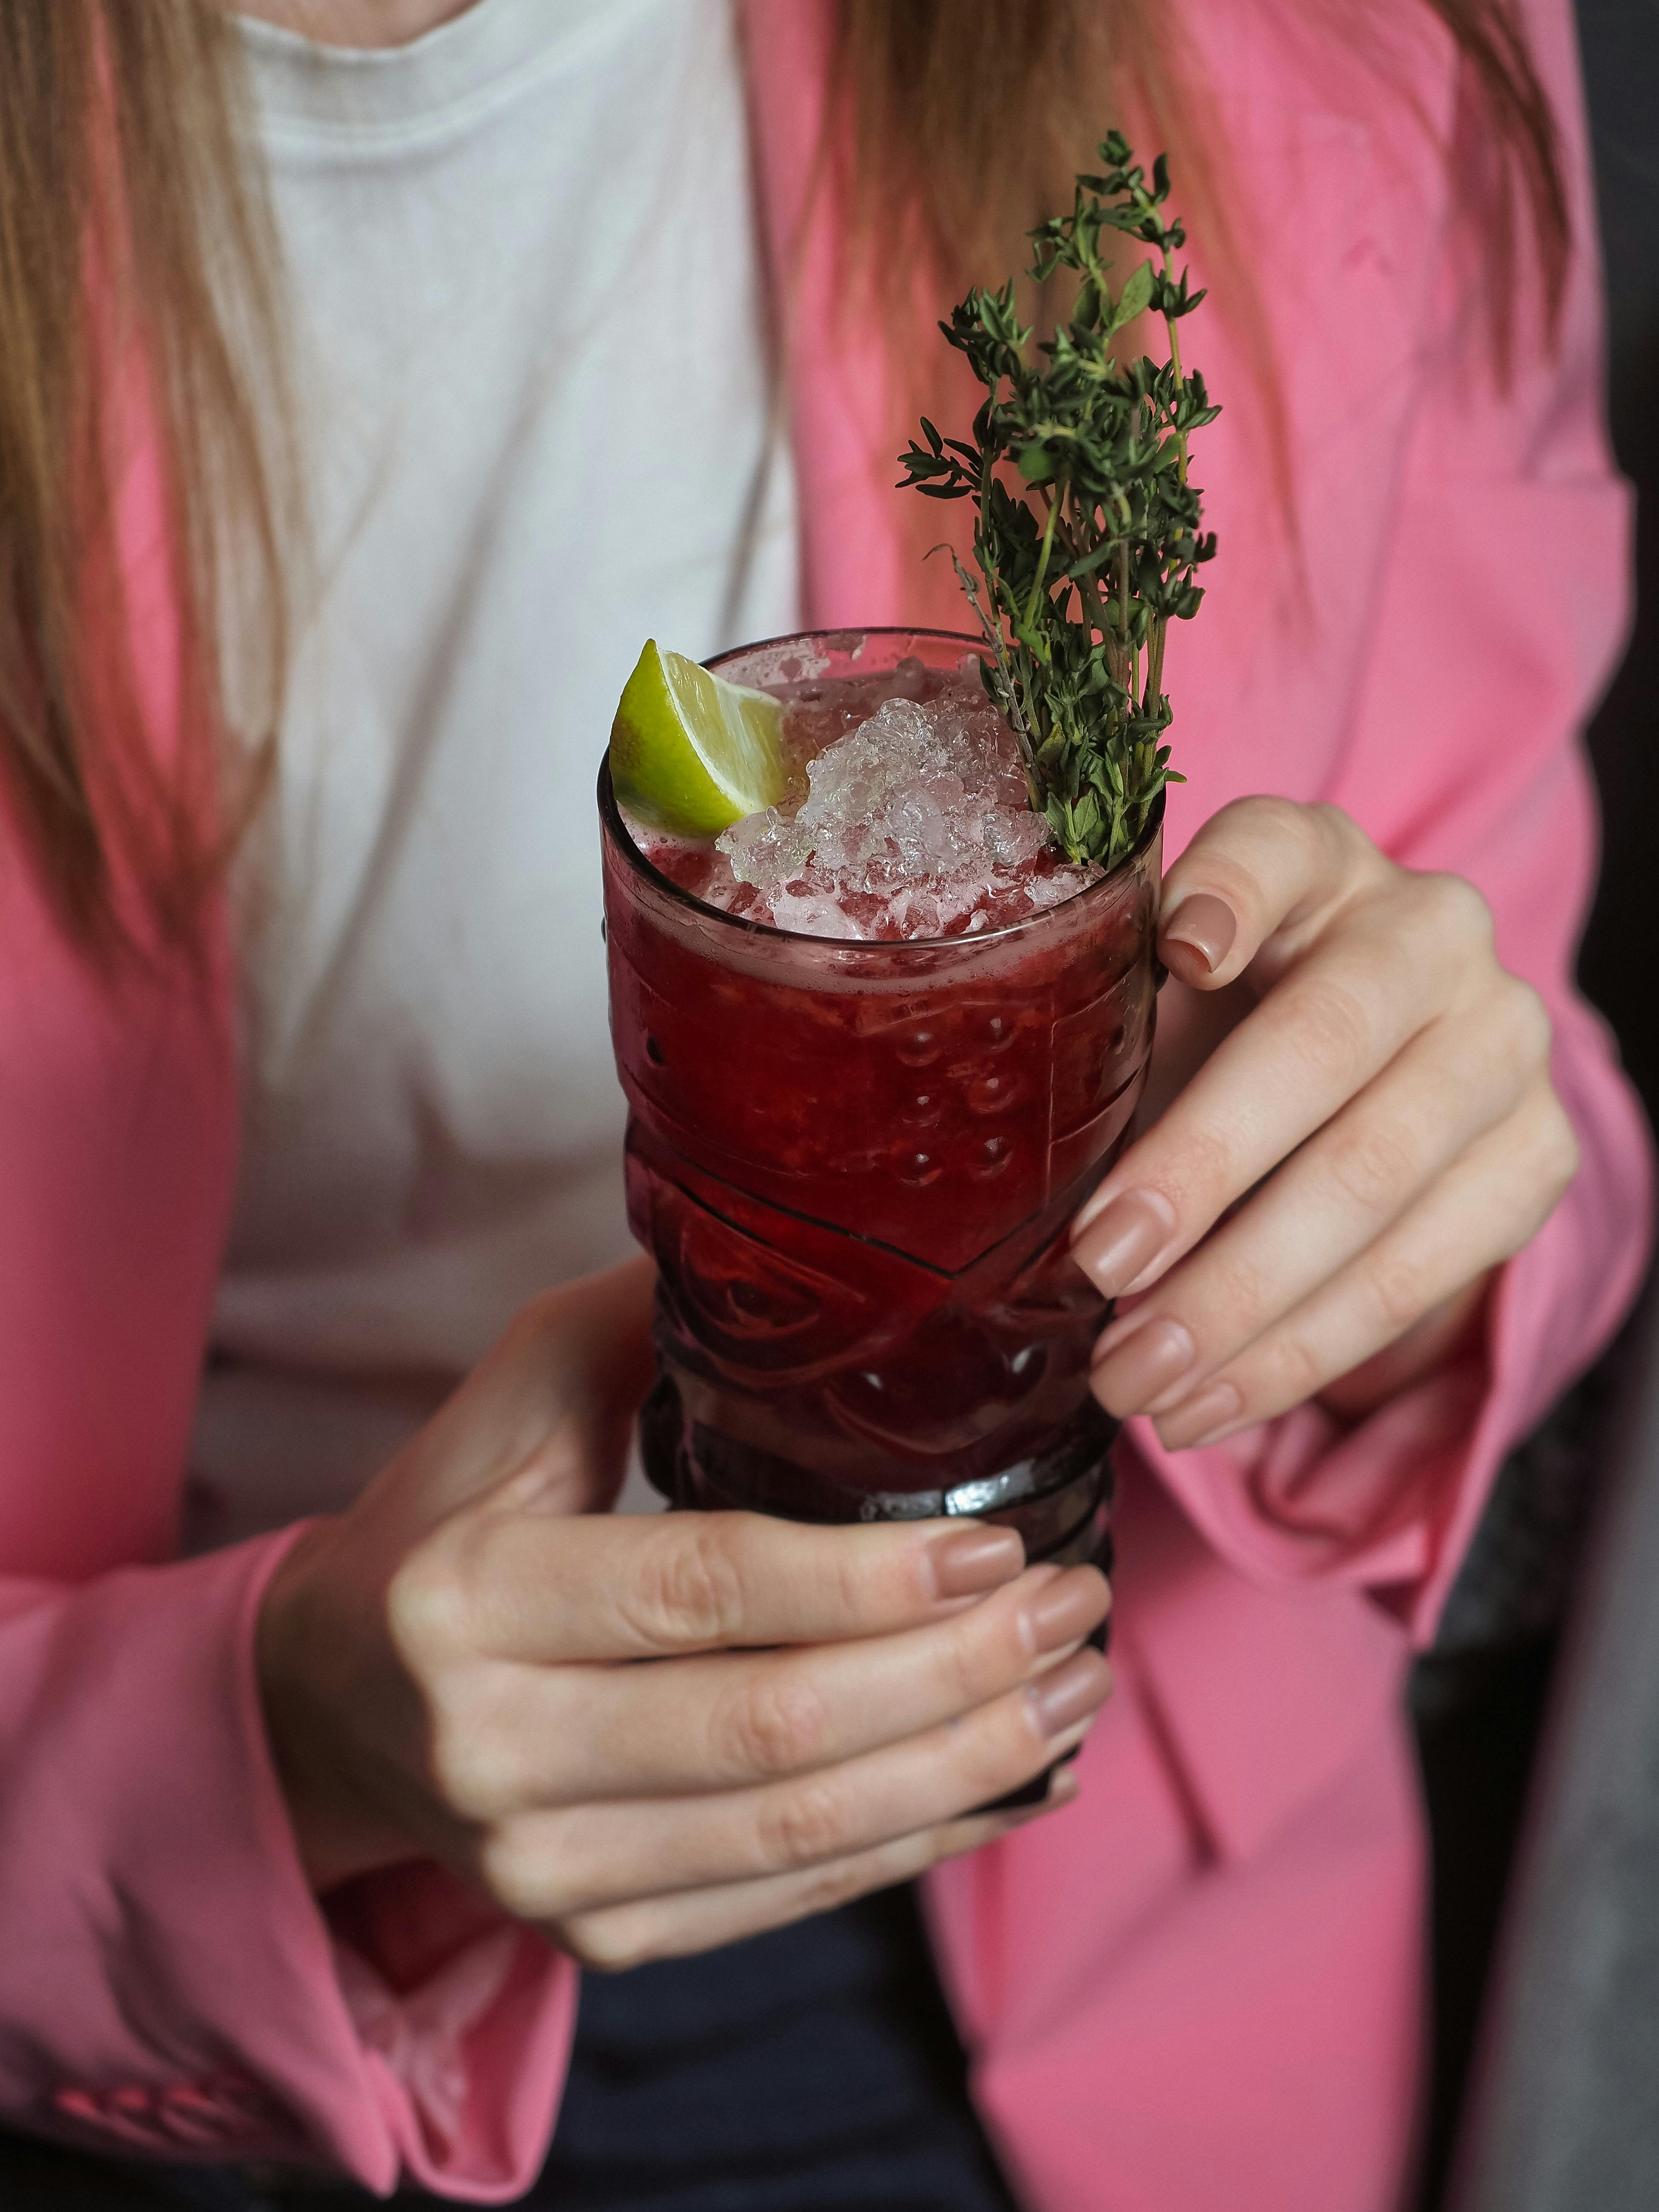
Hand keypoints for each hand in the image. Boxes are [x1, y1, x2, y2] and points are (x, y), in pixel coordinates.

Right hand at [256, 1258, 1110, 1969]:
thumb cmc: (452, 1515)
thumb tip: (832, 1254)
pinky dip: (917, 1843)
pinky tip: (1010, 1782)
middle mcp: (494, 1750)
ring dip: (966, 1767)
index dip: (866, 1581)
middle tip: (1075, 1610)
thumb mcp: (520, 1390)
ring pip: (799, 1830)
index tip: (1000, 1546)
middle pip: (772, 1729)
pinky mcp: (596, 1935)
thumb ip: (656, 1322)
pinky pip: (788, 1898)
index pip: (701, 1589)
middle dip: (955, 1674)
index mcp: (469, 1598)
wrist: (339, 1703)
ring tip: (1075, 1692)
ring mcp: (543, 1866)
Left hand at [1072, 798, 1578, 1447]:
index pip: (1277, 850)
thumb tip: (987, 1157)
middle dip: (1203, 1173)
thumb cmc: (1223, 1032)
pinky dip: (1297, 1355)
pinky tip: (1207, 1404)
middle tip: (1101, 1267)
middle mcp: (1433, 933)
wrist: (1369, 1089)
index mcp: (1321, 862)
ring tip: (1135, 1379)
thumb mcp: (1159, 1003)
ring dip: (1240, 1302)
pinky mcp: (1533, 1157)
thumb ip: (1099, 1027)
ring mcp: (1501, 1045)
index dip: (1231, 894)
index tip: (1179, 950)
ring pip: (1375, 1183)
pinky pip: (1420, 1276)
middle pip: (1322, 1049)